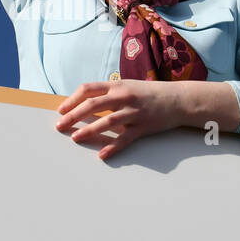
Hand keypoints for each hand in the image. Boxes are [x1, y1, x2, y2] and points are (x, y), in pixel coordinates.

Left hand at [55, 80, 190, 160]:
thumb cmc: (150, 94)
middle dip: (73, 116)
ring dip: (89, 130)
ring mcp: (134, 112)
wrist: (179, 99)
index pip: (88, 89)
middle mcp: (124, 96)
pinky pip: (125, 139)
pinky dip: (112, 147)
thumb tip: (85, 104)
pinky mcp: (144, 126)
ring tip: (75, 138)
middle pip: (92, 105)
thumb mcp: (128, 87)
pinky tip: (101, 155)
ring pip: (107, 122)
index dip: (72, 99)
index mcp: (117, 85)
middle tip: (60, 126)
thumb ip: (109, 94)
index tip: (61, 110)